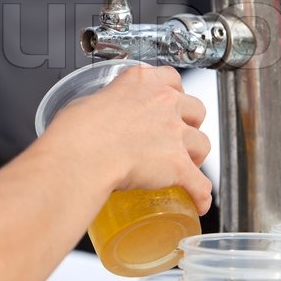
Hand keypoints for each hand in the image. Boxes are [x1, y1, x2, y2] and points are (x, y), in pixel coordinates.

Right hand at [48, 65, 212, 214]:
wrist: (82, 154)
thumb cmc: (77, 130)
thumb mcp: (89, 102)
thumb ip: (105, 105)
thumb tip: (100, 117)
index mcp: (142, 82)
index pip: (171, 78)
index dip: (174, 93)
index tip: (168, 101)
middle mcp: (163, 102)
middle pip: (195, 109)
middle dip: (190, 123)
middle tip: (177, 136)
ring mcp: (174, 133)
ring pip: (203, 143)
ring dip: (196, 156)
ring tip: (185, 167)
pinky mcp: (178, 164)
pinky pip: (199, 182)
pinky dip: (200, 194)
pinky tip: (197, 202)